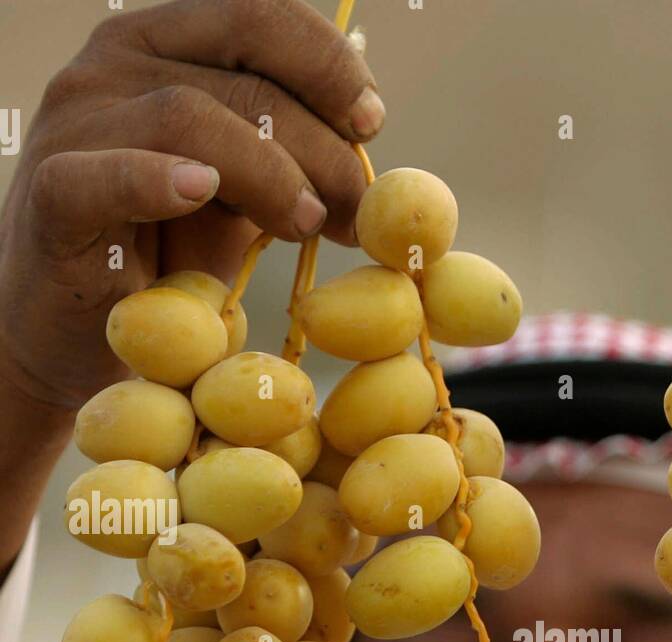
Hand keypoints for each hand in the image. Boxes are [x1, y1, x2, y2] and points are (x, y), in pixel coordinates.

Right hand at [0, 0, 382, 413]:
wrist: (86, 331)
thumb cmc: (168, 257)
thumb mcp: (239, 195)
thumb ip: (287, 158)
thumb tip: (368, 151)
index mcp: (165, 45)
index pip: (256, 18)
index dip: (325, 65)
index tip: (370, 124)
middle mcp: (114, 64)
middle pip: (241, 79)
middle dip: (319, 146)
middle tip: (356, 210)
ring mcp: (76, 123)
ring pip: (189, 116)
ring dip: (269, 173)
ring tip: (308, 224)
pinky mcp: (51, 192)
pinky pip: (106, 175)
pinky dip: (156, 179)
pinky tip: (200, 191)